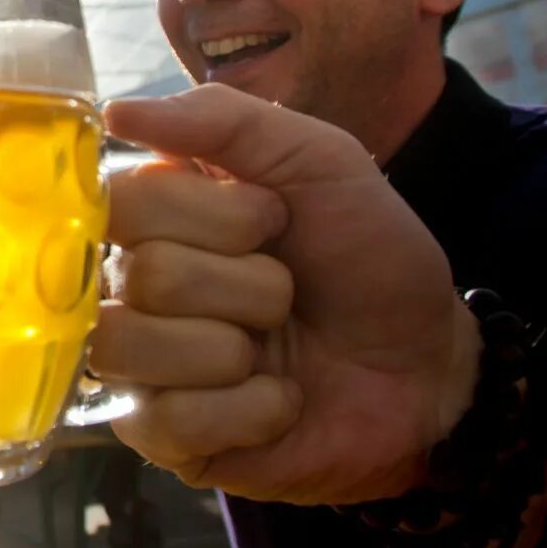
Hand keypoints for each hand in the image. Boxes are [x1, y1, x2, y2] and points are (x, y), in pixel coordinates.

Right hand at [92, 83, 480, 504]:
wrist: (431, 364)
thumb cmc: (368, 258)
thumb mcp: (321, 161)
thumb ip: (224, 120)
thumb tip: (115, 112)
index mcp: (154, 214)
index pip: (120, 202)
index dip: (214, 217)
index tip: (275, 221)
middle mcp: (128, 285)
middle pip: (140, 276)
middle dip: (247, 286)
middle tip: (288, 294)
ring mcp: (138, 364)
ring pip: (134, 348)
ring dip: (237, 349)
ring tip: (275, 348)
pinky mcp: (161, 436)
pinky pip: (165, 419)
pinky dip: (248, 410)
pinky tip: (278, 400)